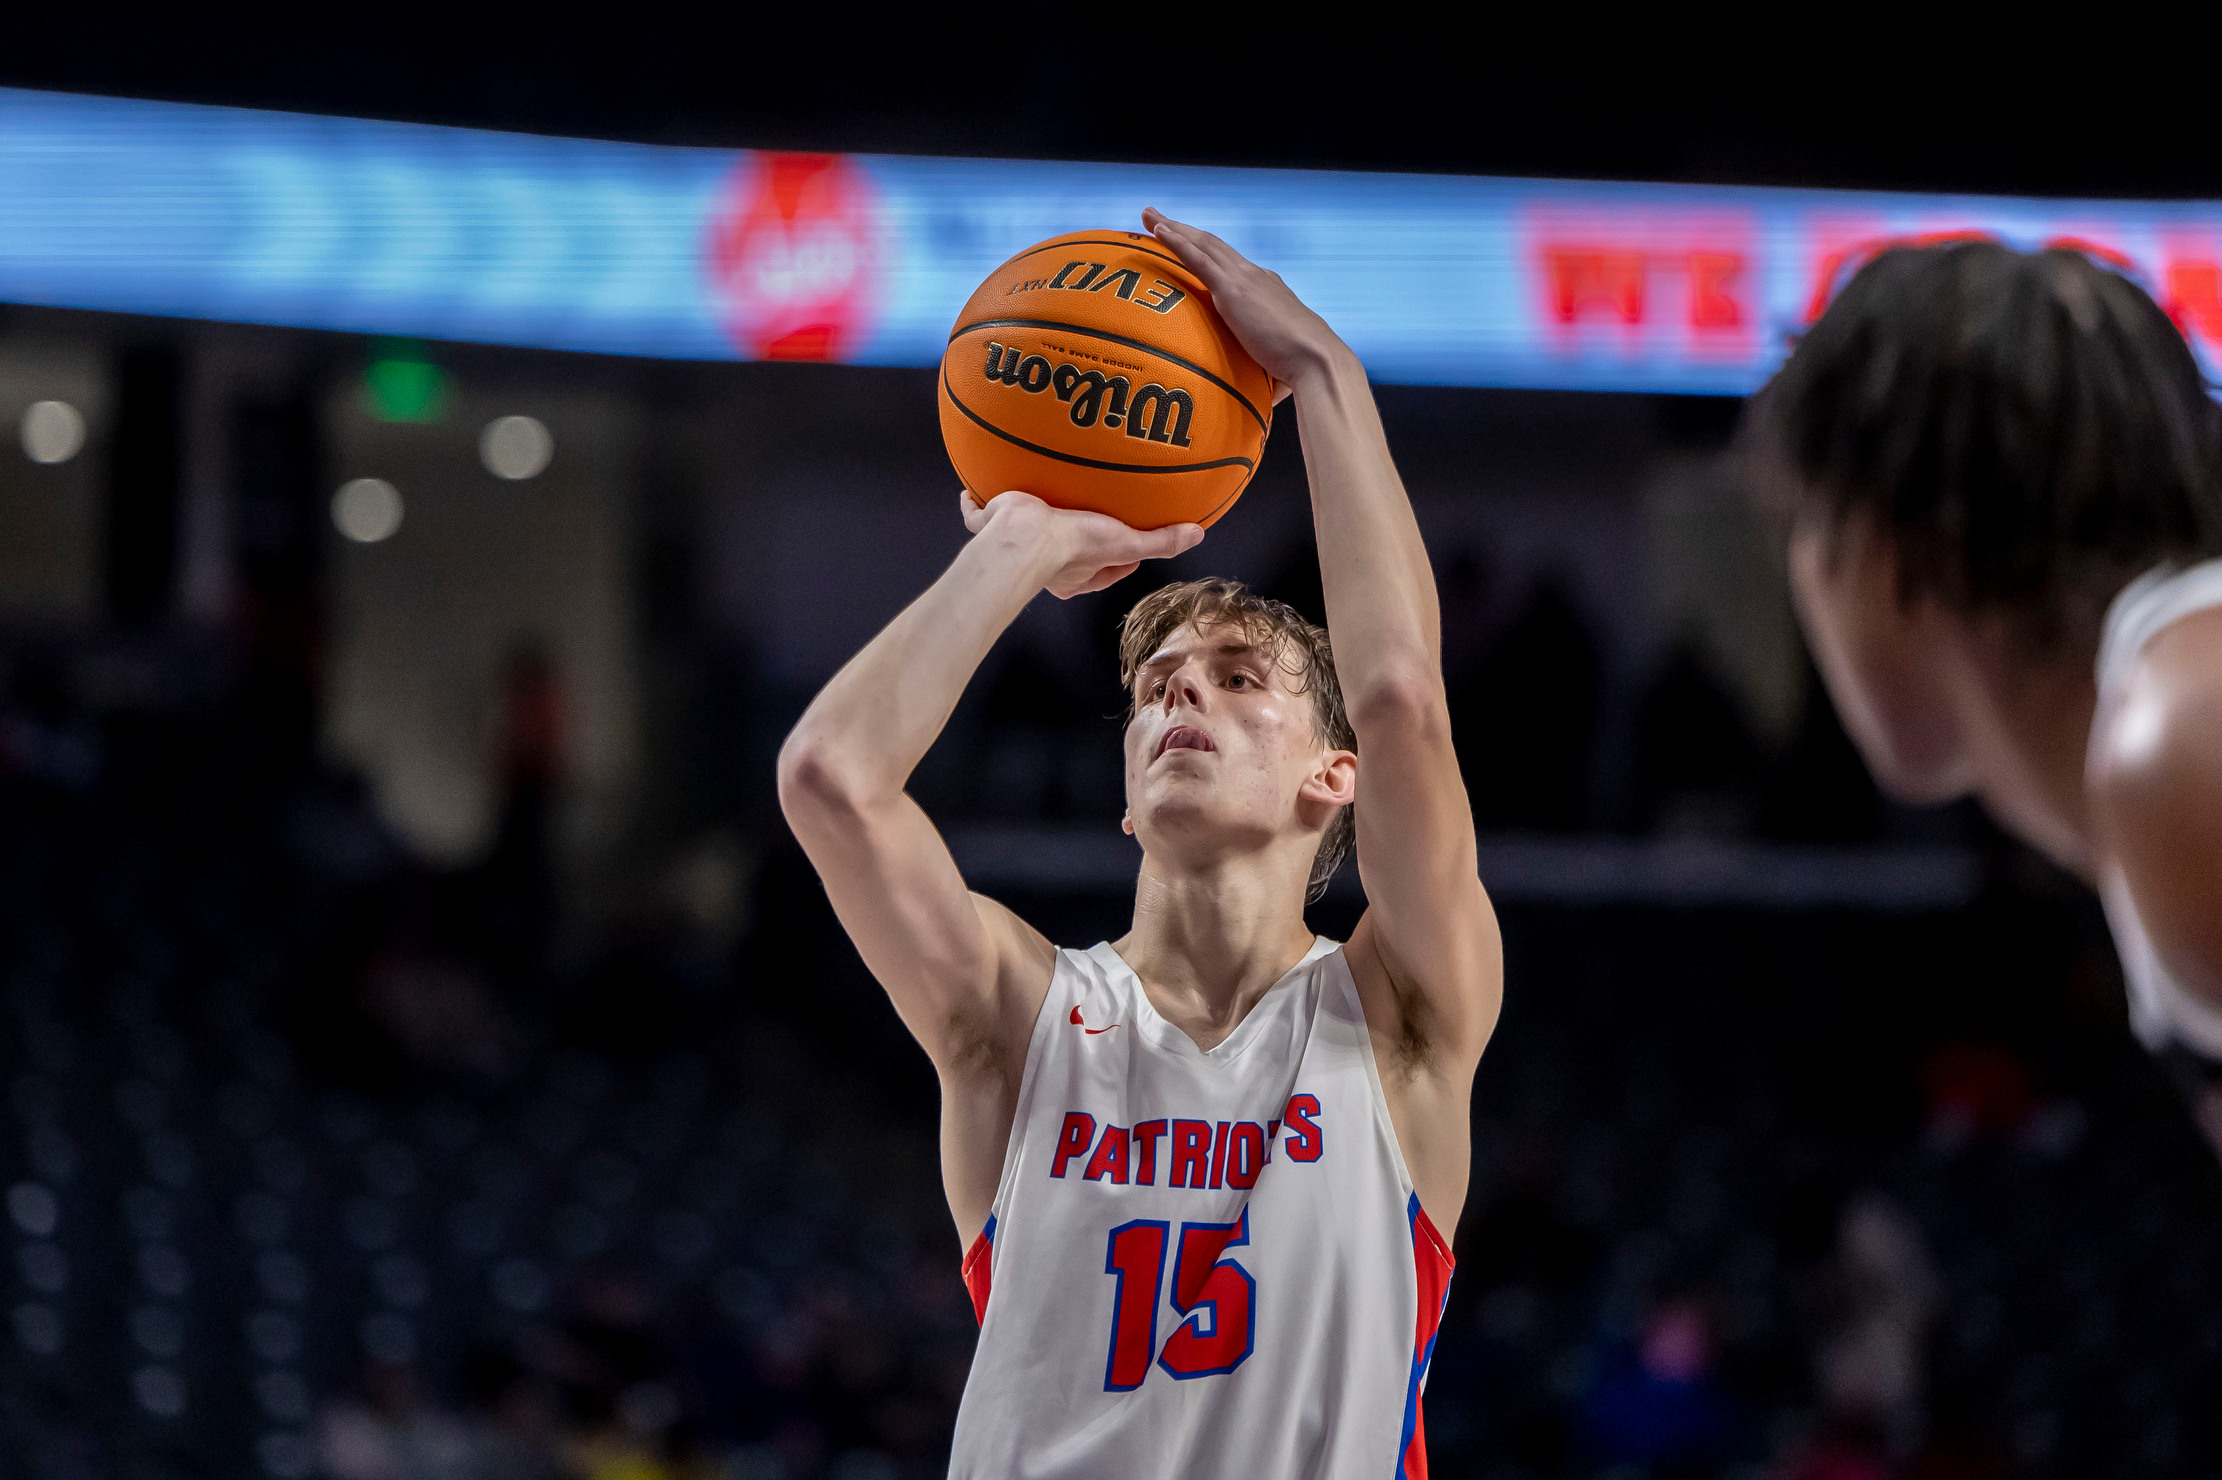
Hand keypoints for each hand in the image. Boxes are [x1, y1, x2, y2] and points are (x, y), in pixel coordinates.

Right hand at [960, 490, 1201, 598]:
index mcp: (1076, 574)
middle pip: (1064, 548)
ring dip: (1027, 516)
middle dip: (1073, 533)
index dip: (1120, 555)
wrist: (1022, 538)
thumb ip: (1160, 541)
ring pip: (1022, 529)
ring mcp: (1016, 542)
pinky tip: (974, 489)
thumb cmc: (1073, 546)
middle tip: (1087, 512)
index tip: (1131, 536)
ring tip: (1037, 493)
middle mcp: (1046, 564)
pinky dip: (975, 504)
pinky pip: (978, 513)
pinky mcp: (990, 524)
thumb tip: (1197, 534)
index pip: (1105, 567)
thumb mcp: (1125, 542)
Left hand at [1142, 208, 1351, 397]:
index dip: (1210, 256)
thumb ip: (1262, 375)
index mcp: (1268, 291)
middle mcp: (1256, 277)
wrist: (1317, 361)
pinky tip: (1156, 230)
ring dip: (1174, 227)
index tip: (1192, 250)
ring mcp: (1245, 280)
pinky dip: (1176, 241)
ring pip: (1202, 244)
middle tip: (1157, 218)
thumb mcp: (1277, 368)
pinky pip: (1197, 258)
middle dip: (1186, 231)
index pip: (1232, 267)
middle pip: (1213, 246)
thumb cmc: (1302, 372)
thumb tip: (1256, 402)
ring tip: (1149, 214)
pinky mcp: (1233, 289)